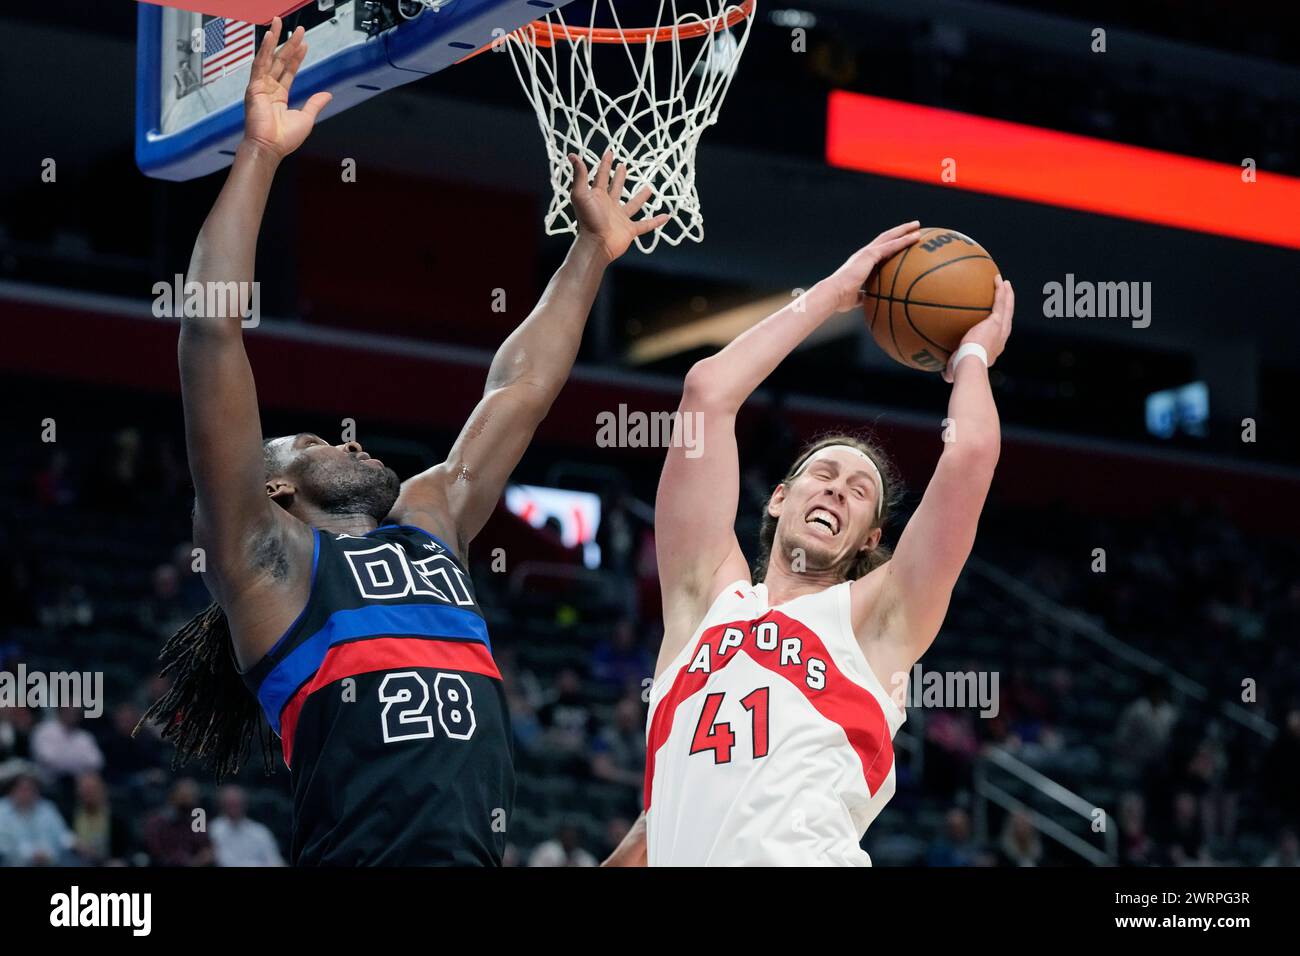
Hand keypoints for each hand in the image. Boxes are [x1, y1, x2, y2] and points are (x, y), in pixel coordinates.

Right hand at [242, 18, 331, 160]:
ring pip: (269, 58)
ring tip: (280, 24)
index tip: (304, 44)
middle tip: (298, 29)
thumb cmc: (284, 139)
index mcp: (279, 96)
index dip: (297, 57)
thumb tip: (327, 94)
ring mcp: (260, 86)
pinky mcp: (254, 87)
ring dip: (275, 40)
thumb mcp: (306, 118)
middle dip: (289, 44)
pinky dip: (264, 50)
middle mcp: (269, 88)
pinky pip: (259, 64)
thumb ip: (315, 104)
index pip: (289, 71)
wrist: (270, 148)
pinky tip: (270, 37)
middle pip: (280, 60)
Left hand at [569, 151, 670, 260]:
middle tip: (623, 165)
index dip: (605, 164)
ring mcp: (620, 218)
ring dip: (640, 197)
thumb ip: (580, 175)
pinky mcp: (630, 230)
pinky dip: (656, 221)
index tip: (610, 152)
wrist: (596, 244)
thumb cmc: (587, 220)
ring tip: (649, 188)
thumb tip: (572, 155)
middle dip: (619, 177)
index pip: (602, 176)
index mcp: (597, 196)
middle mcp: (609, 206)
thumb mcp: (580, 194)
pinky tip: (666, 216)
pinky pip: (646, 225)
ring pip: (632, 205)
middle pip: (615, 188)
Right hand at [819, 221, 923, 312]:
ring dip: (904, 230)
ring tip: (917, 225)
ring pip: (890, 237)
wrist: (834, 294)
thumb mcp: (856, 298)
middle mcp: (864, 254)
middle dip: (899, 231)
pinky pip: (891, 245)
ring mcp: (867, 253)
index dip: (889, 243)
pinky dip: (904, 240)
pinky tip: (916, 237)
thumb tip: (871, 302)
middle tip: (913, 226)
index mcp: (861, 262)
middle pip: (885, 238)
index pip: (878, 249)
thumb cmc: (841, 299)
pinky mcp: (870, 255)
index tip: (901, 240)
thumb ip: (864, 296)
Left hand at [943, 274, 1013, 382]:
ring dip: (1007, 295)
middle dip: (1007, 306)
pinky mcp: (997, 321)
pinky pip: (1000, 302)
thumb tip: (943, 374)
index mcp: (993, 349)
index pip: (997, 335)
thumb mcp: (955, 370)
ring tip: (1004, 283)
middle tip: (1005, 295)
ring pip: (1007, 308)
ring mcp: (1001, 329)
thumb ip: (950, 370)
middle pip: (1006, 318)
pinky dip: (1001, 290)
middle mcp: (1000, 338)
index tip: (995, 319)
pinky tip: (998, 279)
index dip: (998, 326)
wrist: (969, 364)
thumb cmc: (961, 370)